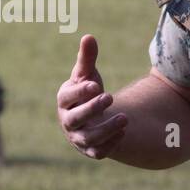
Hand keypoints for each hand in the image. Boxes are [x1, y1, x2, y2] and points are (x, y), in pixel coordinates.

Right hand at [56, 34, 127, 158]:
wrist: (90, 118)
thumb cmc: (86, 91)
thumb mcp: (87, 74)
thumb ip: (87, 58)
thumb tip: (89, 37)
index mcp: (64, 100)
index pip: (67, 97)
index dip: (80, 92)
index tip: (95, 85)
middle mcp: (67, 120)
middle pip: (75, 118)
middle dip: (92, 109)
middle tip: (109, 96)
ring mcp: (78, 137)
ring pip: (88, 138)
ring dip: (106, 129)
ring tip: (125, 117)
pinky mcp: (90, 150)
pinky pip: (98, 152)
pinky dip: (110, 144)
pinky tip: (124, 131)